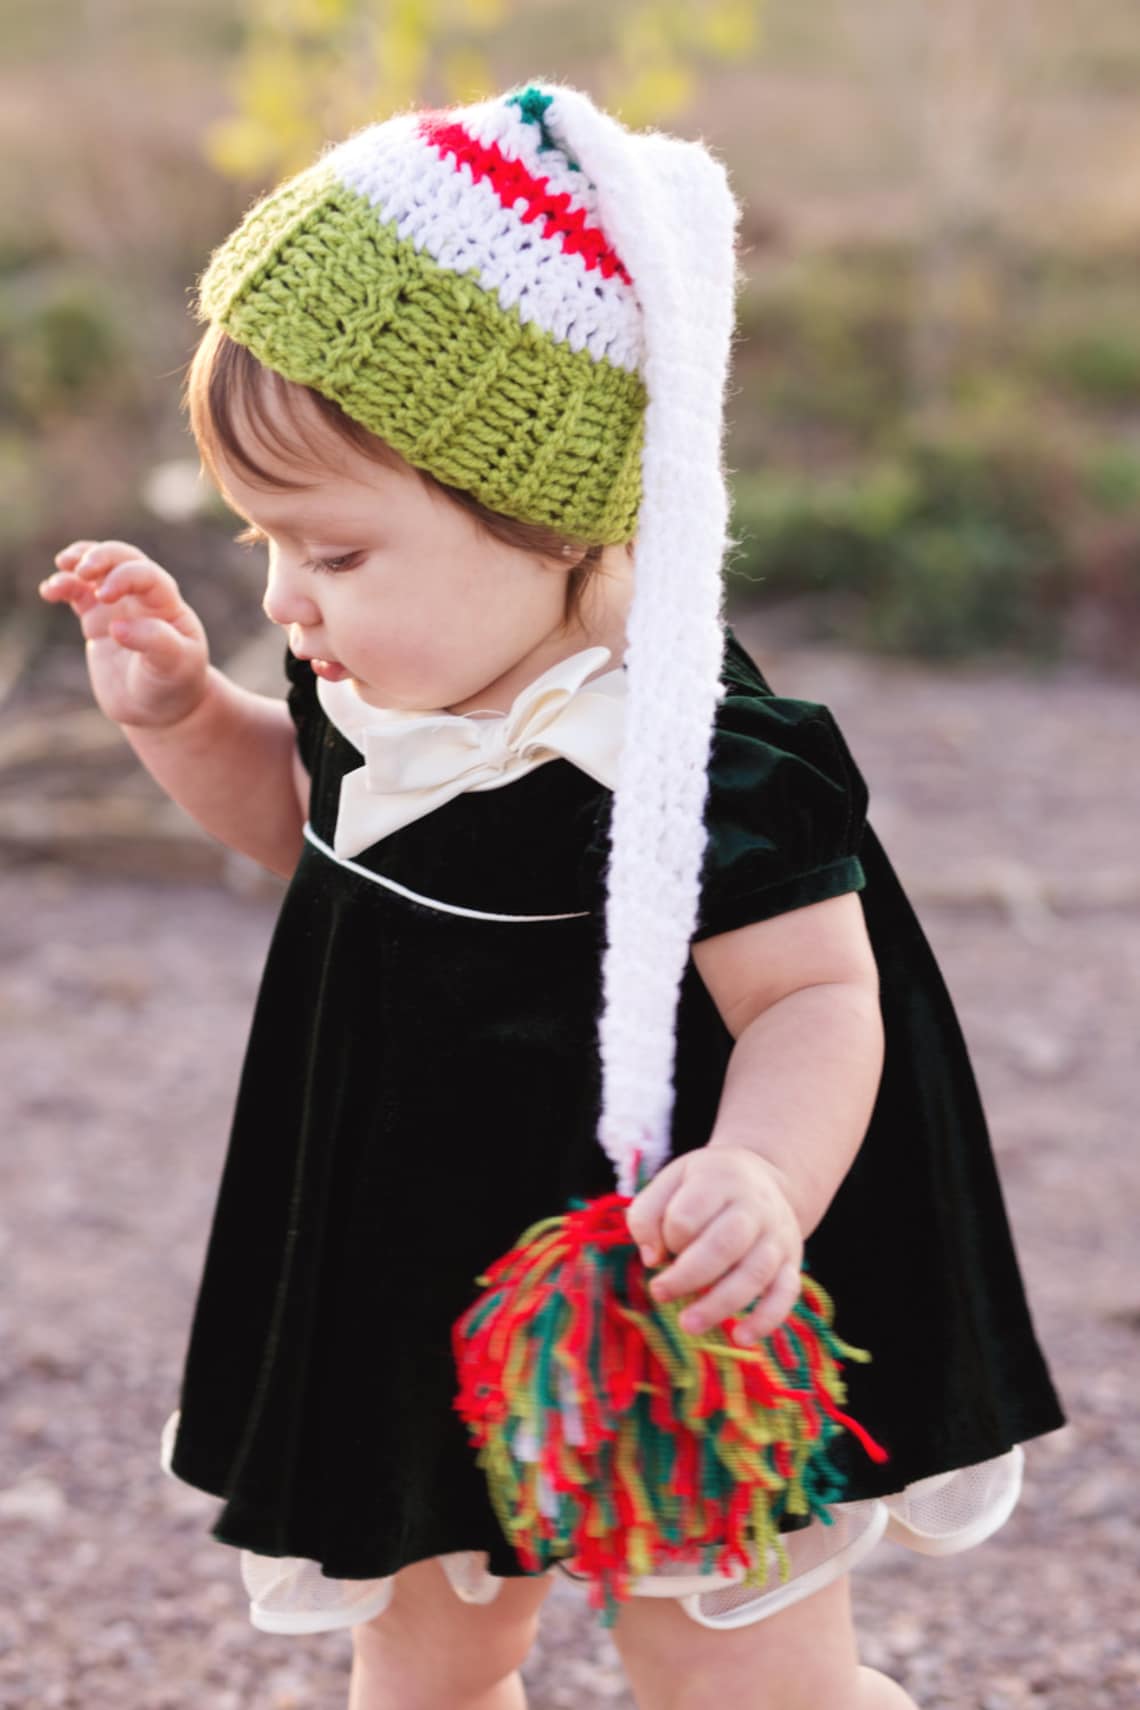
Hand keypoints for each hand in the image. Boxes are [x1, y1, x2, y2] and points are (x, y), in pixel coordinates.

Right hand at [39, 539, 209, 728]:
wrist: (159, 708)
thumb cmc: (174, 685)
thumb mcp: (174, 666)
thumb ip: (154, 642)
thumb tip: (117, 627)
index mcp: (167, 604)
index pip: (145, 574)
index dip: (123, 576)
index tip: (104, 597)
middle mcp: (143, 598)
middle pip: (122, 558)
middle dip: (100, 556)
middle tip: (79, 569)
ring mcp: (118, 607)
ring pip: (96, 571)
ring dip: (77, 564)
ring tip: (59, 578)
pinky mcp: (97, 620)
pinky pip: (78, 593)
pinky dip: (63, 586)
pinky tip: (49, 590)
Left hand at [624, 1146, 803, 1345]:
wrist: (764, 1176)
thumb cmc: (706, 1185)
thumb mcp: (670, 1181)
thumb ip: (647, 1215)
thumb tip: (652, 1260)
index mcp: (719, 1181)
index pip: (687, 1216)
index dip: (669, 1237)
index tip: (665, 1244)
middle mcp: (754, 1207)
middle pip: (723, 1246)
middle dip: (688, 1277)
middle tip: (659, 1294)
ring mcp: (777, 1236)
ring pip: (754, 1274)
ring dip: (719, 1304)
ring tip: (688, 1325)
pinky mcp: (792, 1262)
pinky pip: (786, 1294)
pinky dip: (766, 1319)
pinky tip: (741, 1338)